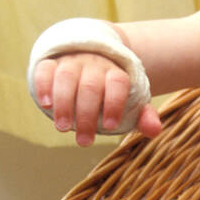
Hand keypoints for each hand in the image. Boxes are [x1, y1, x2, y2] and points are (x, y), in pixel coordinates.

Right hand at [32, 52, 161, 143]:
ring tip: (63, 128)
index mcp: (115, 72)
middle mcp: (93, 64)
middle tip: (84, 141)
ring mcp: (71, 62)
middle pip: (91, 86)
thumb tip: (154, 131)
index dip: (114, 103)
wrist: (90, 58)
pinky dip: (44, 86)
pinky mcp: (51, 63)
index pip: (117, 83)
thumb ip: (142, 116)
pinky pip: (45, 70)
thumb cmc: (110, 91)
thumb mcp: (129, 102)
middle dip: (87, 115)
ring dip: (64, 103)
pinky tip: (46, 104)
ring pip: (66, 77)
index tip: (110, 126)